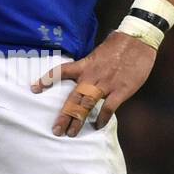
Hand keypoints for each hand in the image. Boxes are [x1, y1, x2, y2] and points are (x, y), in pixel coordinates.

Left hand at [31, 30, 156, 135]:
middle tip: (56, 130)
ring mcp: (106, 84)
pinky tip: (98, 125)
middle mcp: (91, 76)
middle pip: (73, 98)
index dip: (47, 80)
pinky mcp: (120, 90)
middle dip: (64, 115)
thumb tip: (83, 72)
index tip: (34, 88)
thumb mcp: (98, 52)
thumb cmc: (119, 44)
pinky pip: (108, 108)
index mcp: (85, 65)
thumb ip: (90, 64)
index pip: (61, 72)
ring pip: (87, 105)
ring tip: (71, 133)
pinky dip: (102, 118)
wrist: (138, 40)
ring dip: (78, 120)